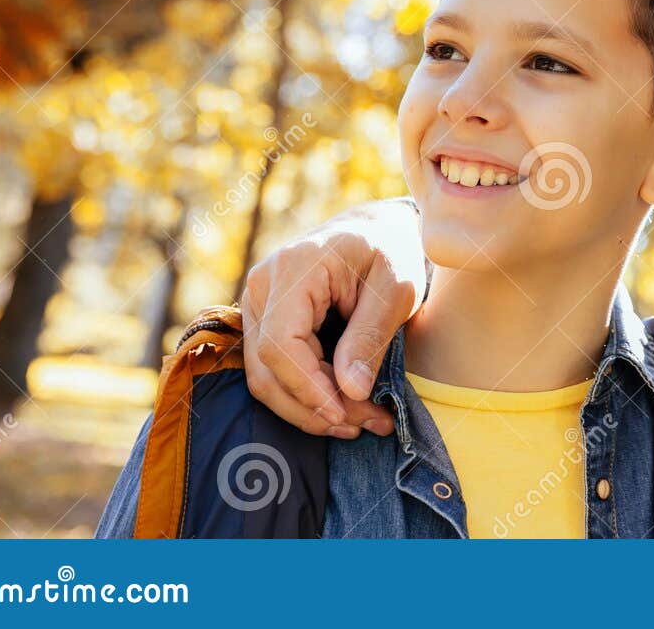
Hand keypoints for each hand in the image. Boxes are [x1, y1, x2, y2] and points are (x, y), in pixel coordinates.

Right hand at [240, 201, 424, 437]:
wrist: (375, 229)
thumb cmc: (390, 250)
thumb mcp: (397, 286)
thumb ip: (370, 335)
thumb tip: (350, 392)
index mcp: (294, 267)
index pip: (280, 344)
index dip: (309, 388)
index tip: (348, 413)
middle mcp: (262, 285)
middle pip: (266, 368)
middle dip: (313, 408)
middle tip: (367, 425)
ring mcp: (256, 303)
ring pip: (263, 377)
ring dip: (308, 410)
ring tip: (360, 423)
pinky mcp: (263, 321)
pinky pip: (272, 370)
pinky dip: (304, 396)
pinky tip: (343, 408)